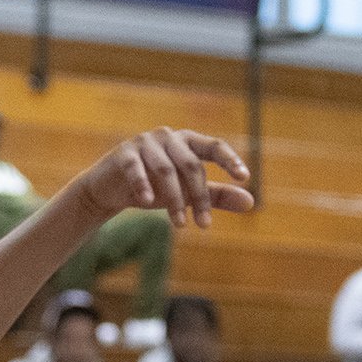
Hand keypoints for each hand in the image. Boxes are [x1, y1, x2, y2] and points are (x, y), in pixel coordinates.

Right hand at [73, 128, 254, 229]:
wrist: (110, 191)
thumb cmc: (154, 188)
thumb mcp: (187, 193)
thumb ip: (217, 196)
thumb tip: (251, 202)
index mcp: (187, 142)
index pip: (213, 147)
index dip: (230, 160)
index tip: (244, 177)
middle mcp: (168, 136)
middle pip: (190, 165)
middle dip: (199, 197)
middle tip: (204, 225)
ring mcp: (144, 142)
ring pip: (166, 170)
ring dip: (175, 200)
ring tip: (180, 225)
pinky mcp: (123, 154)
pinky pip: (137, 169)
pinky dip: (143, 185)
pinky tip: (150, 202)